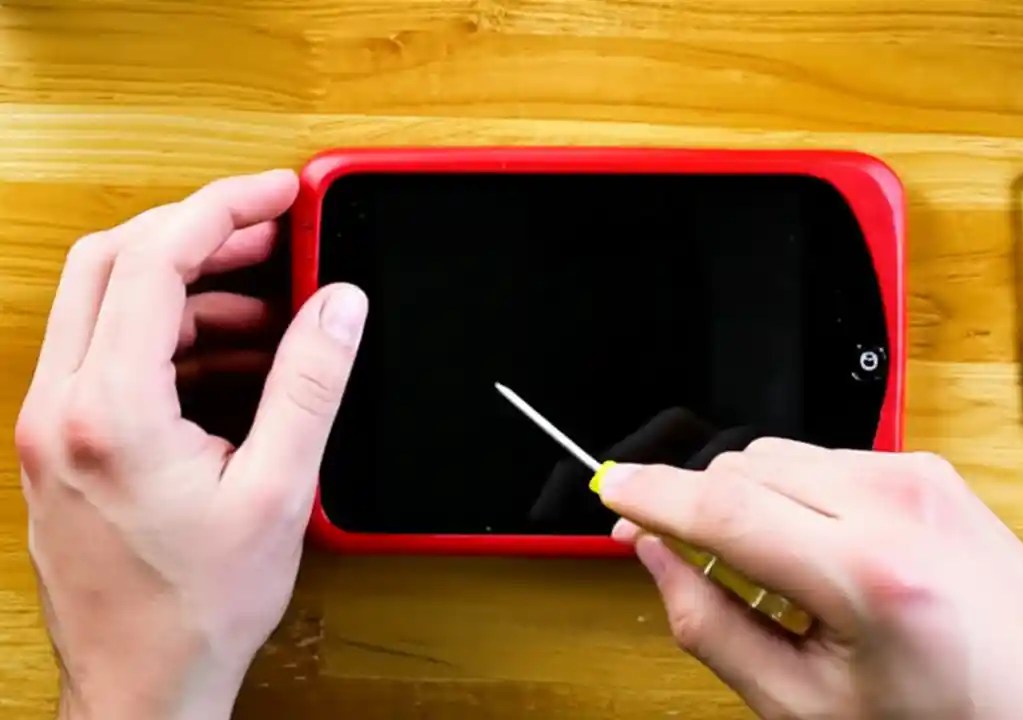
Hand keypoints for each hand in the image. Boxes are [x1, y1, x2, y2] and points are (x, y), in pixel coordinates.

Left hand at [14, 170, 366, 719]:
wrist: (140, 684)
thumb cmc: (195, 608)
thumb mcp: (277, 490)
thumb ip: (310, 384)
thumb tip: (340, 306)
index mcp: (108, 411)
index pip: (153, 261)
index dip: (223, 209)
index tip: (278, 195)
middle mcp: (60, 408)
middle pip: (111, 263)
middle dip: (196, 231)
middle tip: (271, 230)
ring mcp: (50, 426)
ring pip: (103, 303)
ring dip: (183, 284)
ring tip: (268, 302)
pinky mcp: (59, 444)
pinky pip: (105, 351)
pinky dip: (166, 331)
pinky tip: (229, 355)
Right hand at [603, 439, 1022, 718]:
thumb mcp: (807, 705)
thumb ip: (712, 628)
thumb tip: (656, 557)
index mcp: (872, 574)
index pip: (727, 509)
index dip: (653, 495)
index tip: (612, 489)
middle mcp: (899, 505)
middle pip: (744, 467)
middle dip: (698, 506)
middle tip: (683, 561)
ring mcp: (918, 477)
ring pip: (778, 454)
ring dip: (748, 502)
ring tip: (773, 574)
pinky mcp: (926, 467)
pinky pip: (823, 459)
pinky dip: (795, 496)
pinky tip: (814, 552)